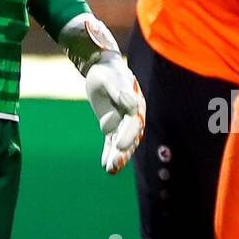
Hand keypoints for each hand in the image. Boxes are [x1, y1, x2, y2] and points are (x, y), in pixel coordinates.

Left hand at [58, 13, 145, 173]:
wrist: (102, 69)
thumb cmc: (108, 73)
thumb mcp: (111, 79)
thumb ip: (120, 92)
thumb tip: (130, 103)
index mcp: (136, 103)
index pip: (134, 122)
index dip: (128, 134)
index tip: (120, 145)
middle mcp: (132, 116)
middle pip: (130, 137)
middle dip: (123, 152)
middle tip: (114, 165)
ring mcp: (122, 122)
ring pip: (122, 143)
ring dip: (118, 156)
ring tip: (110, 169)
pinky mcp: (112, 126)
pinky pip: (111, 142)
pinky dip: (109, 153)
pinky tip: (106, 166)